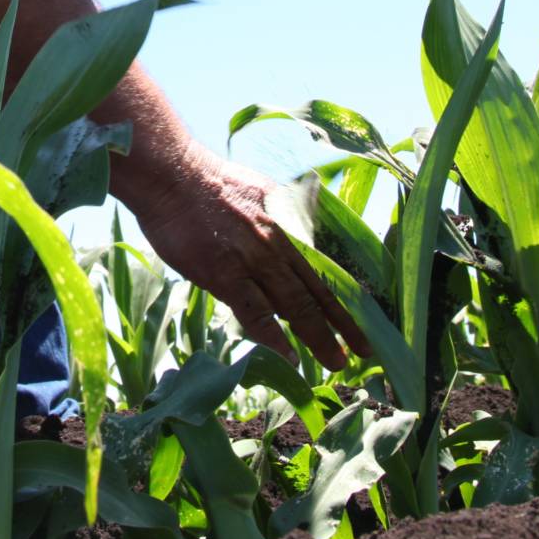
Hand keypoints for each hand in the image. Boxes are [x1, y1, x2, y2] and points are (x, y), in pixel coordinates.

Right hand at [123, 146, 373, 370]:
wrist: (172, 176)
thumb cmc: (209, 184)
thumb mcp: (261, 192)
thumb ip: (282, 219)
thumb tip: (299, 240)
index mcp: (289, 223)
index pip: (327, 267)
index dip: (347, 295)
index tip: (367, 316)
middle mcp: (279, 242)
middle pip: (319, 290)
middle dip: (345, 324)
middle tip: (365, 351)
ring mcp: (253, 259)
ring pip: (295, 304)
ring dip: (318, 335)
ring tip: (337, 362)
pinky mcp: (225, 273)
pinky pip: (255, 311)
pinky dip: (274, 337)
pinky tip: (289, 357)